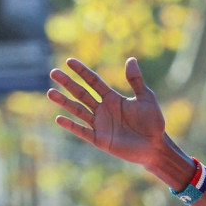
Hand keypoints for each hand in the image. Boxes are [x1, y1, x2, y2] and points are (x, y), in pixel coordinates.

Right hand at [47, 58, 168, 166]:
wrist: (155, 146)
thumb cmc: (153, 122)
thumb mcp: (146, 98)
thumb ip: (136, 81)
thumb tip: (131, 59)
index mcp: (112, 99)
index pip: (93, 82)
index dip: (82, 71)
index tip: (69, 61)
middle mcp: (103, 110)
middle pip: (81, 93)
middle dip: (68, 83)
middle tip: (54, 72)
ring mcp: (100, 124)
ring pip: (78, 110)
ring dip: (64, 102)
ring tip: (50, 92)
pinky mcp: (99, 139)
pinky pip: (82, 131)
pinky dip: (71, 125)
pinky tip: (59, 118)